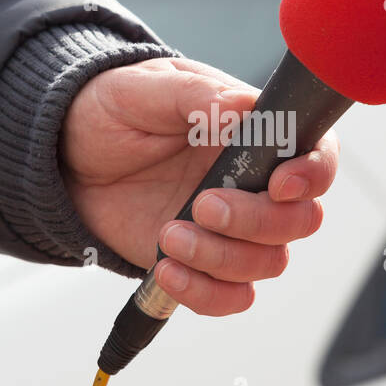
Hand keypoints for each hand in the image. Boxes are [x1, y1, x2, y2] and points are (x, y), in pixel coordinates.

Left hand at [60, 57, 338, 315]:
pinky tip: (167, 270)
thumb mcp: (147, 89)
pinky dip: (206, 293)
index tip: (278, 184)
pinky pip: (230, 296)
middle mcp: (256, 185)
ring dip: (222, 258)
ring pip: (267, 263)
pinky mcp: (202, 263)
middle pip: (300, 220)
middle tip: (202, 206)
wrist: (68, 156)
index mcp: (257, 134)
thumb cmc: (114, 109)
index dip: (313, 175)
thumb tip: (247, 108)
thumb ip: (198, 99)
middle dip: (257, 222)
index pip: (317, 156)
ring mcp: (232, 229)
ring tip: (168, 235)